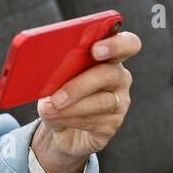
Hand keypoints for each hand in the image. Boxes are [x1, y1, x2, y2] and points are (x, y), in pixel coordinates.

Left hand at [31, 30, 140, 172]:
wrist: (59, 129)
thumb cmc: (58, 94)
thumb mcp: (53, 78)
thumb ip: (56, 68)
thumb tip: (45, 69)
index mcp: (108, 55)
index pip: (128, 43)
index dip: (116, 44)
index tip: (96, 50)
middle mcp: (119, 76)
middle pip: (110, 74)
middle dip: (80, 85)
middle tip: (57, 97)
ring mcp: (120, 101)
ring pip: (101, 102)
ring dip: (71, 106)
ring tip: (49, 109)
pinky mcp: (113, 124)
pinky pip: (95, 121)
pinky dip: (70, 119)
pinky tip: (56, 118)